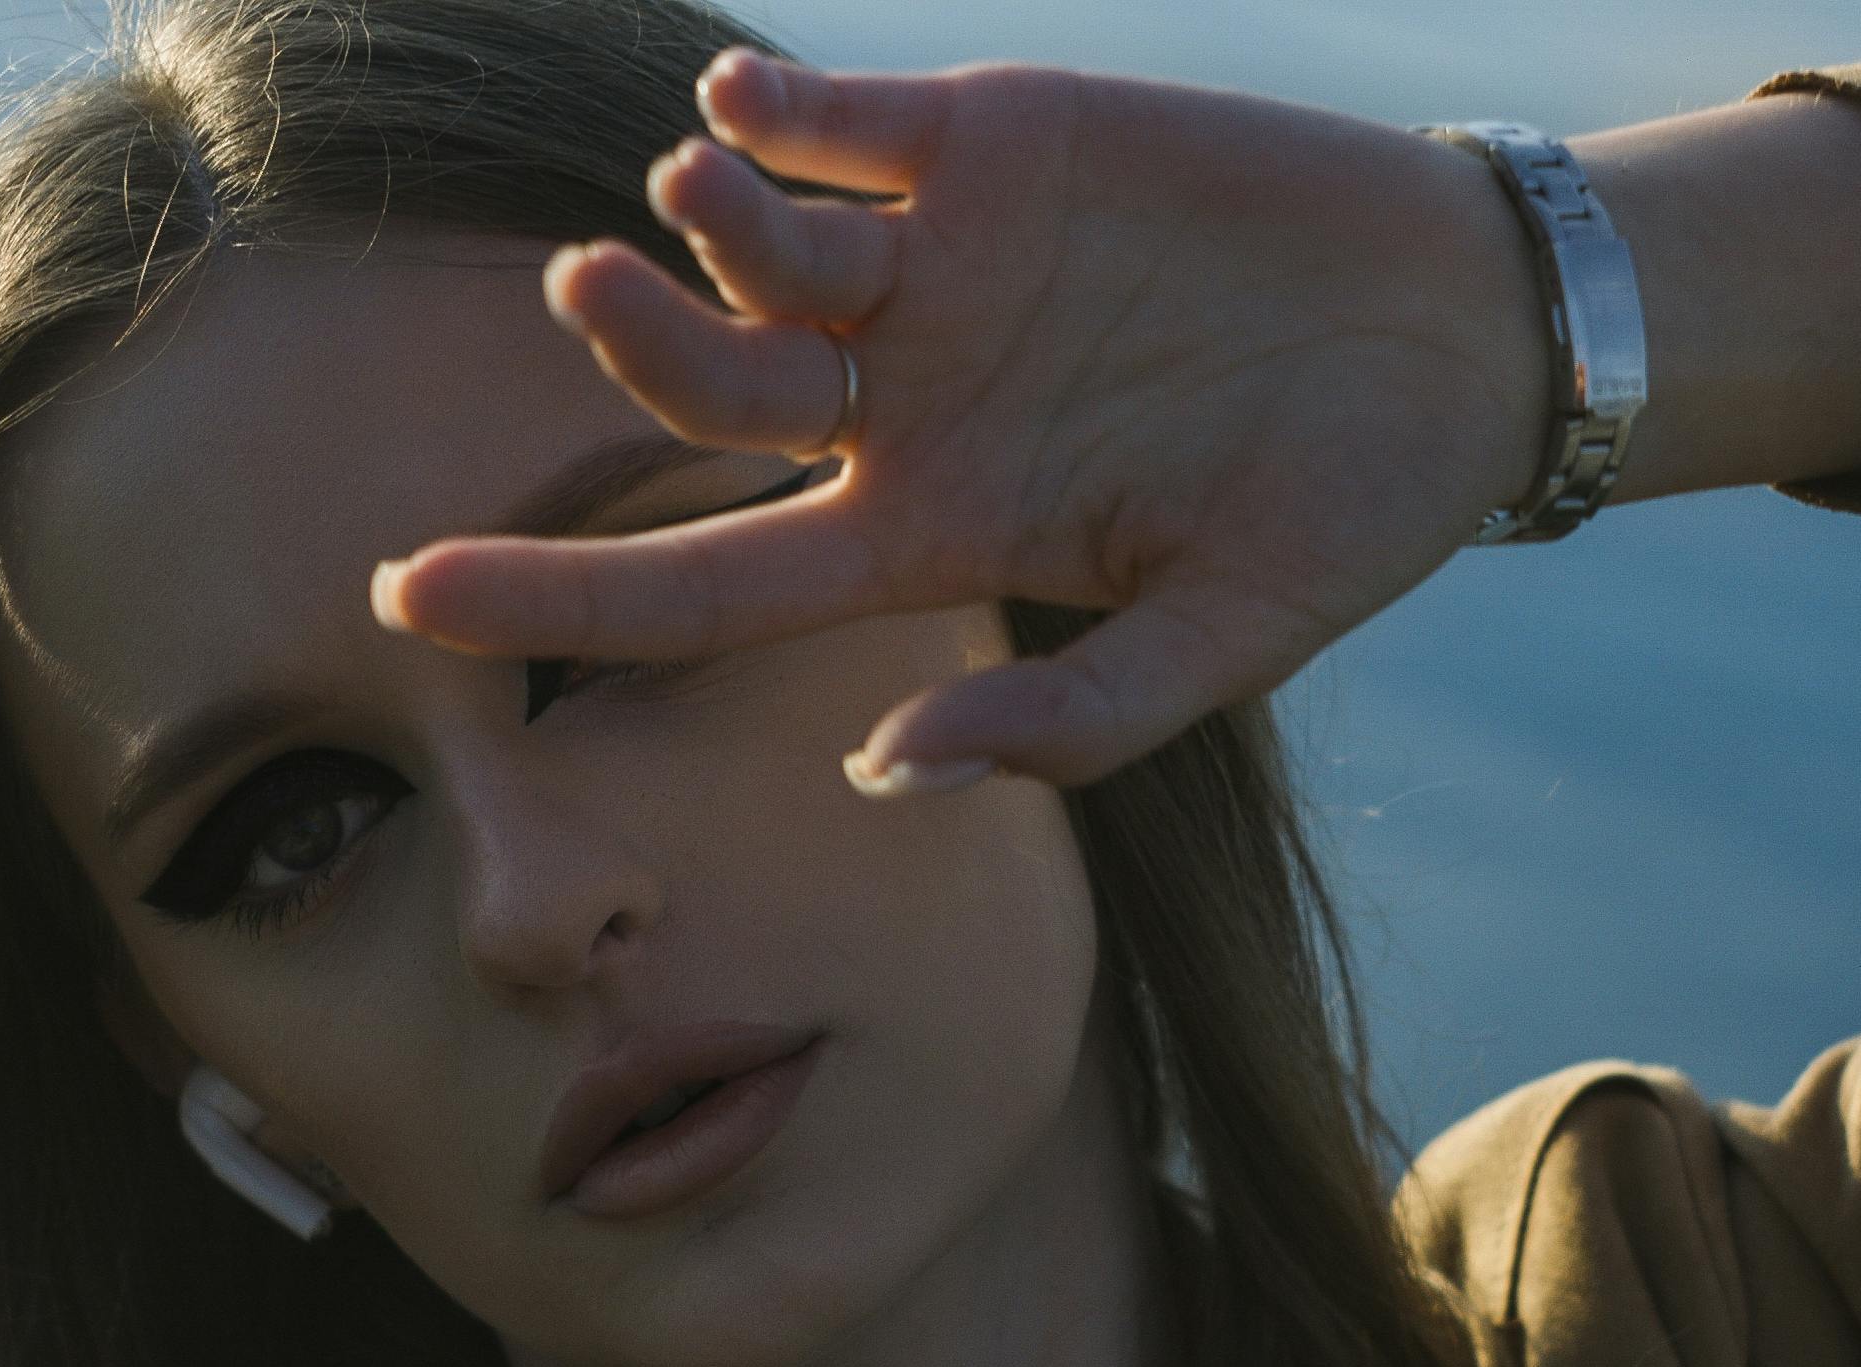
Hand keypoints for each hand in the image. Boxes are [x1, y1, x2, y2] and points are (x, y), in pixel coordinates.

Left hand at [367, 48, 1552, 790]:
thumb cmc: (1349, 508)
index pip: (699, 583)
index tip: (397, 594)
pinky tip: (746, 105)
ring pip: (757, 250)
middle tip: (587, 291)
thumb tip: (882, 768)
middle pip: (704, 398)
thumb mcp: (1227, 641)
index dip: (548, 593)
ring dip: (704, 221)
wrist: (1463, 328)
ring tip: (700, 192)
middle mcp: (902, 402)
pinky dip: (779, 109)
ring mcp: (936, 271)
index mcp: (927, 532)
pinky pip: (840, 123)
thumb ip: (1063, 715)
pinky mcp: (987, 146)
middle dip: (630, 353)